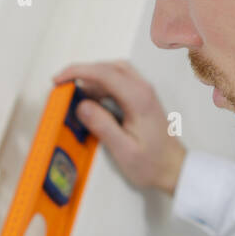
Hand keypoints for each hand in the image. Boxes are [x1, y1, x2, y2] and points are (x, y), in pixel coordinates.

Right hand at [52, 60, 185, 194]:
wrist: (175, 169)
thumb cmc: (152, 164)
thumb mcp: (124, 151)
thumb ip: (103, 126)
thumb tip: (82, 105)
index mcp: (138, 99)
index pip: (104, 73)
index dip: (78, 72)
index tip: (59, 80)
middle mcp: (143, 89)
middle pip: (108, 67)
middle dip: (82, 71)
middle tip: (62, 84)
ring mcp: (144, 92)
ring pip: (114, 71)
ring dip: (92, 77)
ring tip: (74, 93)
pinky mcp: (141, 98)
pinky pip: (119, 81)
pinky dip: (101, 85)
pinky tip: (91, 100)